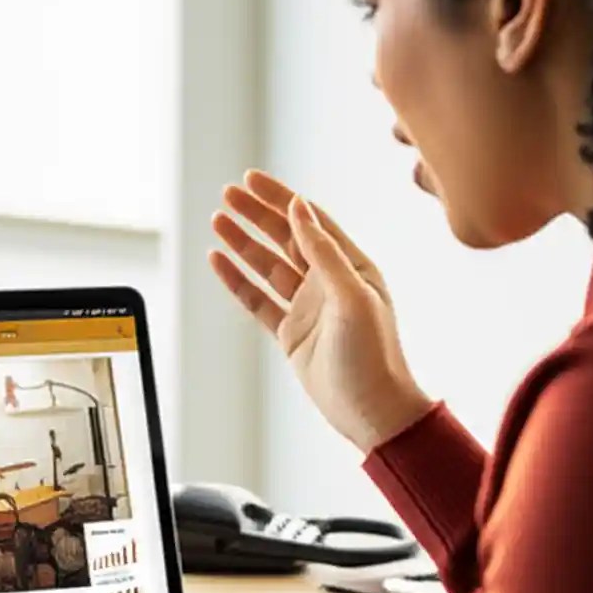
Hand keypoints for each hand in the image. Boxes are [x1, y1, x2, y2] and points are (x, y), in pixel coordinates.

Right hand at [209, 170, 433, 453]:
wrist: (373, 412)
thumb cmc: (375, 357)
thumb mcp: (352, 297)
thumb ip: (324, 252)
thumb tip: (300, 210)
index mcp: (352, 267)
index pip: (310, 221)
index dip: (280, 198)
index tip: (252, 180)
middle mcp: (329, 282)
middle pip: (285, 237)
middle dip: (256, 214)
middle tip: (228, 193)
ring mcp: (307, 308)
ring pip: (267, 265)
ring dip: (243, 242)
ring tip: (218, 220)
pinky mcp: (291, 333)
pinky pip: (258, 299)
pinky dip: (237, 280)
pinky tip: (219, 260)